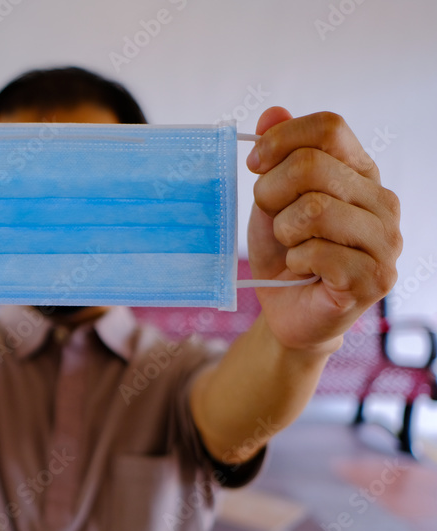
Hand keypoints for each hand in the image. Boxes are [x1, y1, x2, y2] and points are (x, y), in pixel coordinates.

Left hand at [246, 107, 401, 352]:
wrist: (288, 309)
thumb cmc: (284, 251)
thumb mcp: (272, 199)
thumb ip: (276, 156)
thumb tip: (271, 112)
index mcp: (361, 171)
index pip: (329, 128)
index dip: (282, 139)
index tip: (254, 165)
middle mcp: (382, 200)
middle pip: (312, 166)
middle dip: (272, 193)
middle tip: (272, 220)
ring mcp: (386, 240)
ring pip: (314, 209)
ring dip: (285, 231)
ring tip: (291, 246)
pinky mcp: (375, 278)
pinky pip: (318, 252)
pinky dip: (295, 259)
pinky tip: (302, 268)